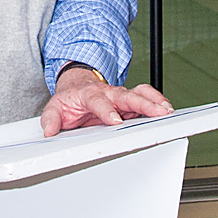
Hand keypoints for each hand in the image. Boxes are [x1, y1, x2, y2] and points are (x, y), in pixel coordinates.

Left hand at [41, 66, 172, 136]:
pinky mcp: (128, 102)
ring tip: (168, 110)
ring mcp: (120, 96)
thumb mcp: (55, 107)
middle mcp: (108, 93)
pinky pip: (145, 97)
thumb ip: (51, 118)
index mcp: (89, 94)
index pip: (99, 101)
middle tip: (158, 112)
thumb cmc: (70, 100)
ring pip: (139, 93)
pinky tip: (167, 110)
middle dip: (143, 104)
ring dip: (154, 101)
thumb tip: (50, 130)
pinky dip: (157, 102)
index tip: (114, 120)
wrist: (77, 87)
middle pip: (126, 95)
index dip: (106, 111)